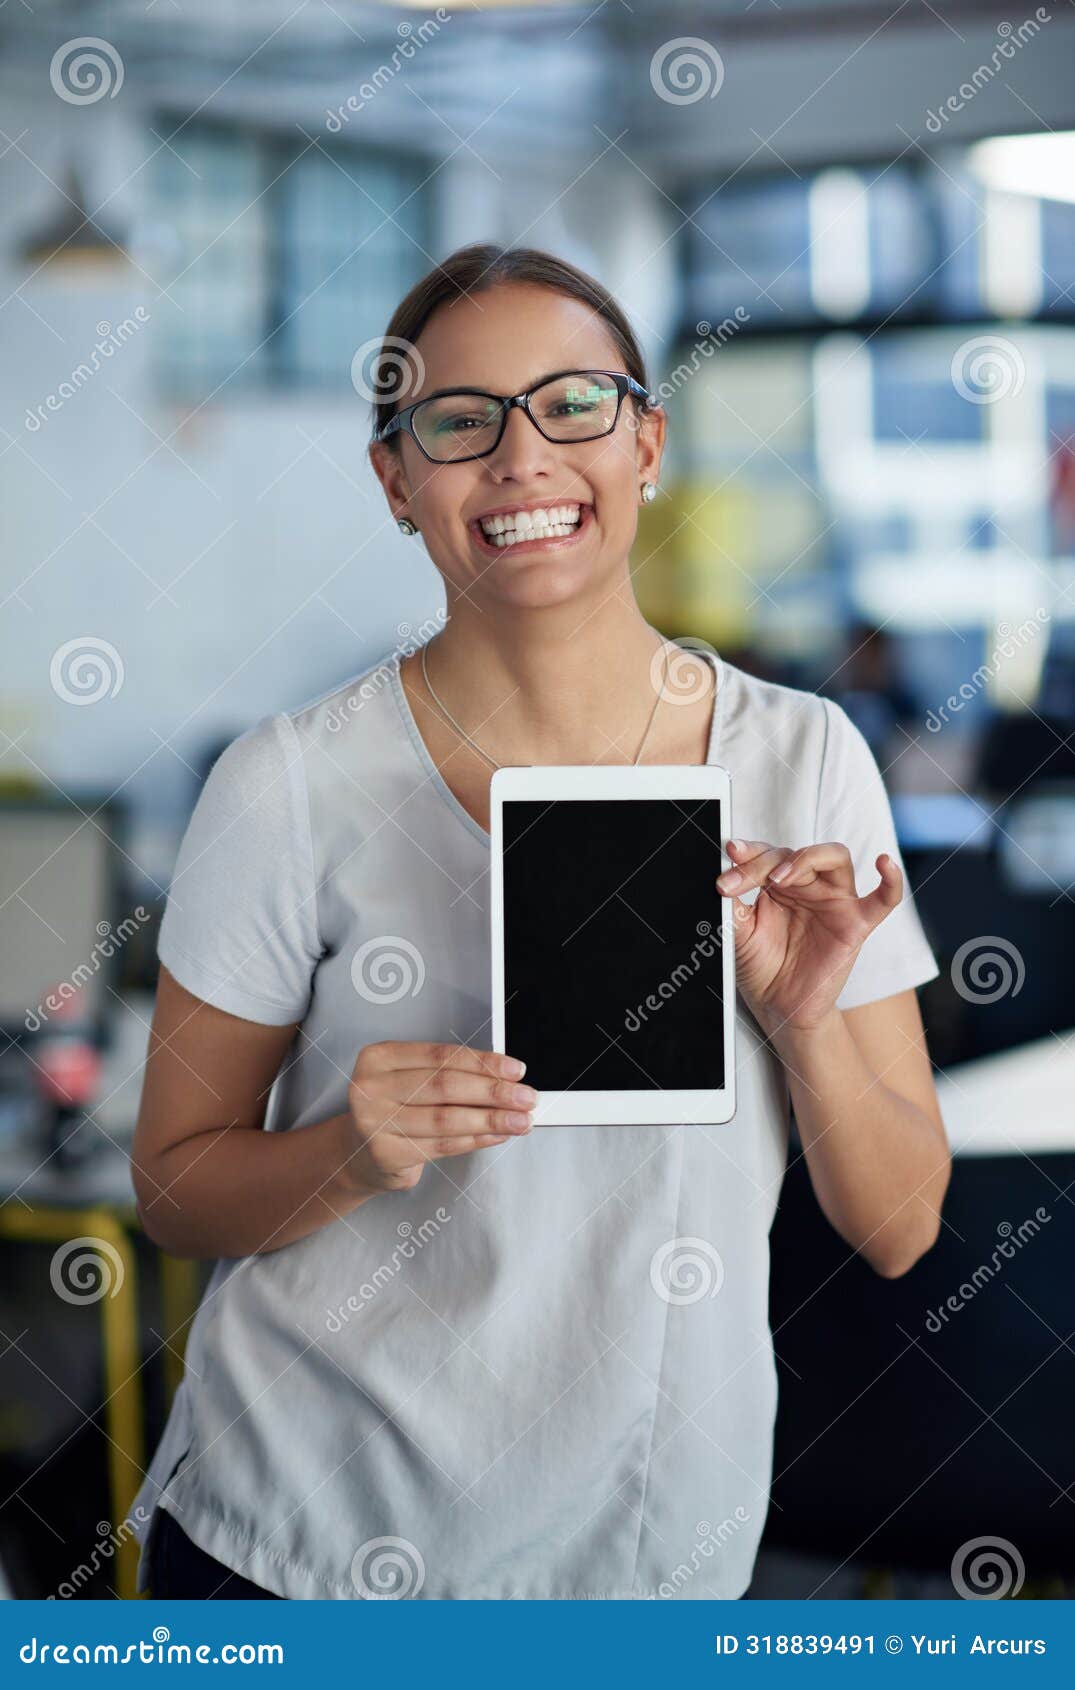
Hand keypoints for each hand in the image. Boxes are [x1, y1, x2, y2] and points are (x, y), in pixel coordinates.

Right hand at [345, 1041, 537, 1193]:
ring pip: (446, 1119)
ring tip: (520, 1120)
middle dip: (494, 1092)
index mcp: (379, 1057)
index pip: (441, 1055)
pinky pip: (442, 1145)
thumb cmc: (392, 1110)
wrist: (357, 1153)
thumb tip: (505, 1076)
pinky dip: (476, 1140)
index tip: (514, 1069)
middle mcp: (371, 1087)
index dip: (483, 1062)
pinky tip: (496, 1135)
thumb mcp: (410, 1080)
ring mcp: (374, 1122)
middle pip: (445, 1086)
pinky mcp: (386, 1154)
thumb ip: (448, 1074)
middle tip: (525, 1096)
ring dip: (491, 1119)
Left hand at [716, 838, 901, 1038]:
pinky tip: (885, 863)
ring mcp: (835, 901)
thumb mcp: (738, 931)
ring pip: (835, 858)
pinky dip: (891, 880)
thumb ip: (733, 904)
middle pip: (796, 853)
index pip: (768, 854)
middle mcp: (808, 885)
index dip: (748, 855)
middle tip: (739, 880)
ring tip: (779, 877)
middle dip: (765, 862)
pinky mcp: (857, 924)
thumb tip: (722, 876)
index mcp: (779, 882)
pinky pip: (884, 899)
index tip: (729, 855)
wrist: (778, 1006)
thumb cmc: (761, 966)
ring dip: (806, 859)